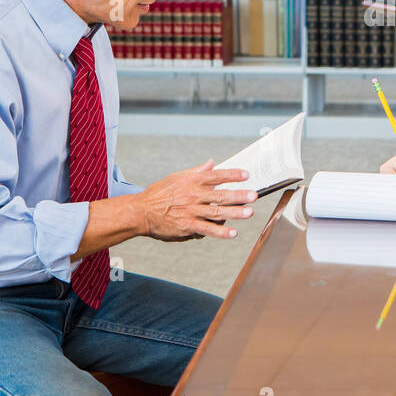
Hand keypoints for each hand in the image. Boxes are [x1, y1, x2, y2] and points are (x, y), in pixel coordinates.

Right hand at [137, 160, 257, 240]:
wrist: (141, 212)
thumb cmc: (160, 193)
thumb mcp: (177, 177)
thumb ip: (197, 171)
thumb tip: (212, 163)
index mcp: (191, 182)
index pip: (216, 176)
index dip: (232, 175)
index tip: (247, 174)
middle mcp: (193, 195)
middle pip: (220, 195)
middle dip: (238, 195)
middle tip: (253, 195)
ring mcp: (191, 212)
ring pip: (217, 212)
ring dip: (234, 213)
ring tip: (249, 212)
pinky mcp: (187, 226)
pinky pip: (207, 229)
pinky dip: (221, 232)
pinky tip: (233, 232)